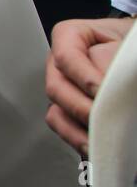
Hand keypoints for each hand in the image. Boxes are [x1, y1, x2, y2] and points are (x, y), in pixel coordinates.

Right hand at [45, 16, 133, 156]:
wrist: (131, 56)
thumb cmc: (128, 45)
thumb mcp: (123, 42)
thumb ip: (113, 58)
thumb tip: (104, 87)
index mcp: (69, 38)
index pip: (66, 57)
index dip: (83, 77)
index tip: (102, 92)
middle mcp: (59, 65)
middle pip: (57, 89)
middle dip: (80, 108)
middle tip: (102, 119)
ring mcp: (64, 89)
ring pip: (56, 113)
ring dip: (75, 131)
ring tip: (96, 143)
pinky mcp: (71, 111)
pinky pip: (65, 129)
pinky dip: (78, 140)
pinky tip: (94, 148)